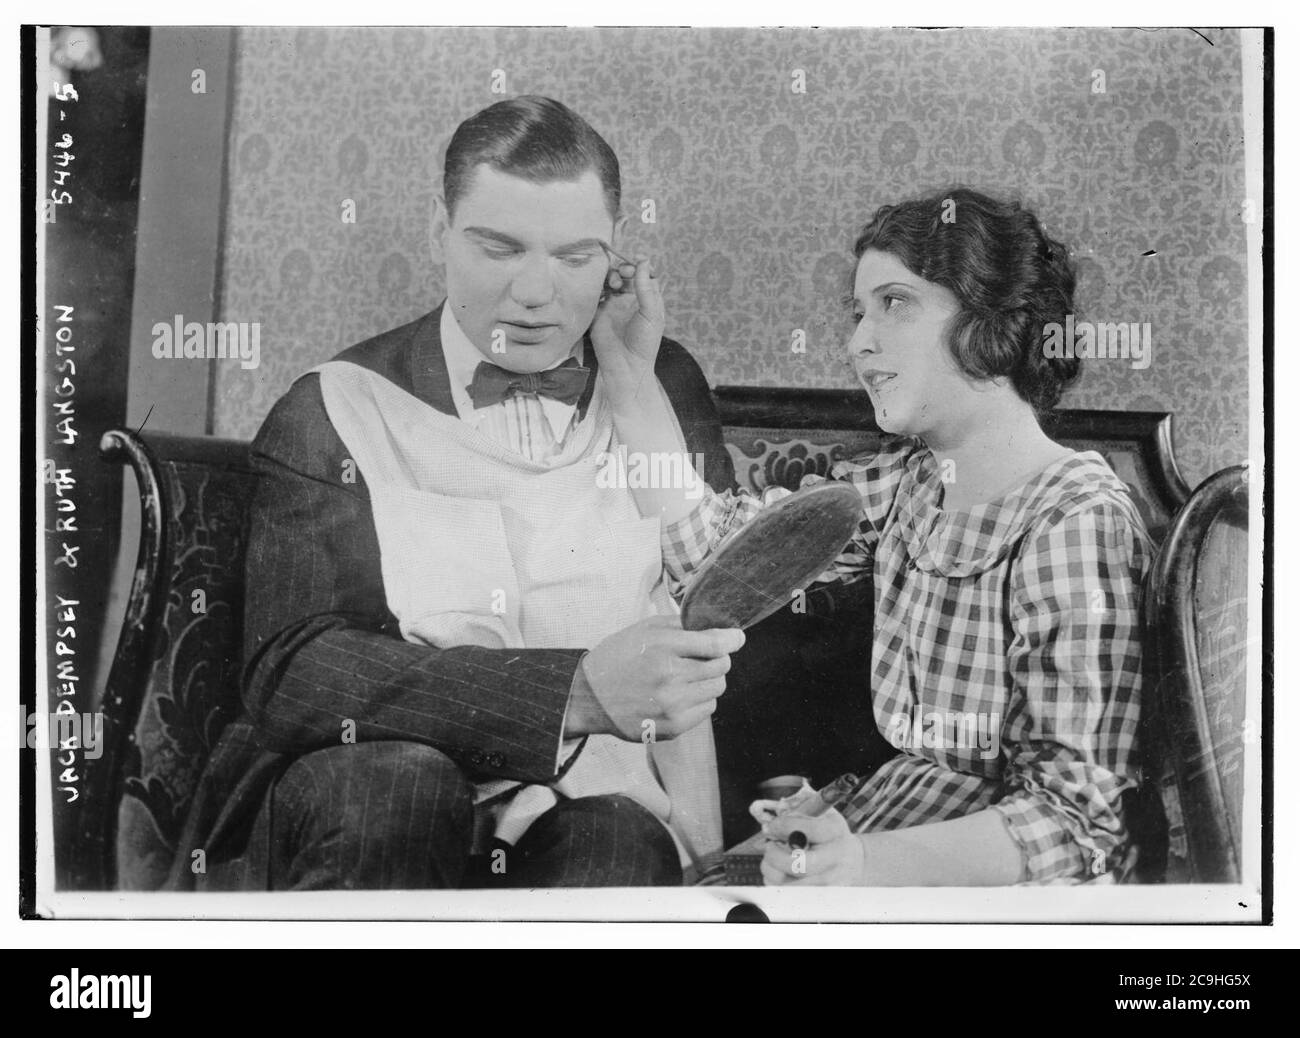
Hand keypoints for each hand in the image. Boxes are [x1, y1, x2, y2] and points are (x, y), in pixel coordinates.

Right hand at [568, 614, 742, 741]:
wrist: (589, 697)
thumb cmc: (618, 658)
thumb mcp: (644, 630)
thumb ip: (681, 625)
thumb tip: (718, 628)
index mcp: (663, 647)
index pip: (716, 643)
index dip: (733, 639)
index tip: (736, 638)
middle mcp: (670, 676)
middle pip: (722, 666)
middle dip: (717, 659)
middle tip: (702, 657)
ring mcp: (673, 705)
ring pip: (717, 688)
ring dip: (709, 680)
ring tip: (688, 677)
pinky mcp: (673, 727)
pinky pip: (707, 709)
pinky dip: (700, 700)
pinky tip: (681, 695)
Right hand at [589, 256, 664, 409]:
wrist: (625, 365)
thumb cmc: (644, 342)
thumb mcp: (650, 313)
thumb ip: (646, 287)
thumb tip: (643, 260)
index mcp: (647, 299)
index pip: (644, 273)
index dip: (639, 265)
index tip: (635, 262)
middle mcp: (630, 299)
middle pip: (625, 273)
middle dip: (624, 268)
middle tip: (624, 274)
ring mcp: (613, 304)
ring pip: (610, 280)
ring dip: (611, 275)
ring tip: (614, 284)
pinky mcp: (598, 311)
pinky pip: (595, 292)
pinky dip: (597, 285)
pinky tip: (602, 290)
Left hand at [760, 808, 867, 885]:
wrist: (853, 863)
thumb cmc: (831, 835)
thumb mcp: (822, 814)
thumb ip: (799, 808)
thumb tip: (770, 810)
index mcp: (833, 832)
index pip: (802, 830)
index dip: (780, 827)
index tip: (770, 826)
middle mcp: (833, 859)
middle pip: (795, 864)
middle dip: (773, 854)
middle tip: (769, 846)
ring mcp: (828, 882)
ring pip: (785, 883)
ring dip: (770, 868)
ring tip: (772, 858)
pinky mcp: (820, 897)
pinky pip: (786, 894)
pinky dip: (774, 882)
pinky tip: (780, 871)